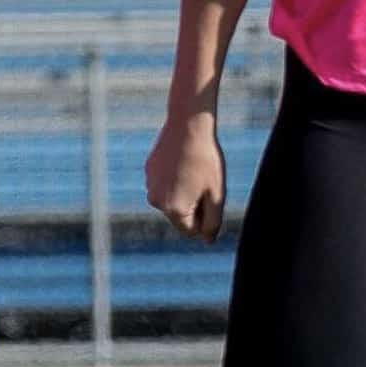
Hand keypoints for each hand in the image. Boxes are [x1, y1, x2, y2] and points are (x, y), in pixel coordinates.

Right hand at [145, 116, 225, 242]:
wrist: (188, 125)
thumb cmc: (206, 161)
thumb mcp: (217, 195)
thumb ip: (213, 223)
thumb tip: (207, 241)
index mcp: (173, 210)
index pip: (192, 230)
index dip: (205, 216)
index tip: (210, 193)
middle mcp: (156, 200)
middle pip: (179, 215)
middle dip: (193, 204)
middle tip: (203, 181)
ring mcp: (150, 183)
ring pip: (171, 199)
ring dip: (183, 191)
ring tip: (193, 169)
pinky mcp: (148, 169)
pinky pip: (164, 182)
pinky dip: (174, 178)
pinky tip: (183, 161)